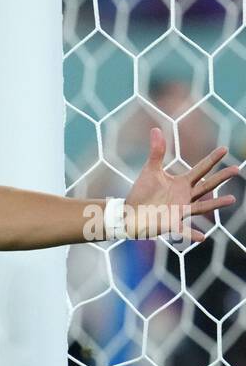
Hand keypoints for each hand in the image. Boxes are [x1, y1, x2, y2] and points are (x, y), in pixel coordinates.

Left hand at [125, 126, 240, 242]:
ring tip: (232, 200)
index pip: (200, 169)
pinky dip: (192, 233)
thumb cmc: (141, 192)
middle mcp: (185, 197)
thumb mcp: (150, 170)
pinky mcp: (171, 223)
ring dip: (216, 204)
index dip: (211, 159)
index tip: (224, 149)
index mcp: (182, 183)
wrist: (130, 212)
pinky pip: (184, 230)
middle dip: (221, 177)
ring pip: (201, 207)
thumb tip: (155, 128)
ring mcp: (180, 210)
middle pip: (207, 186)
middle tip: (237, 169)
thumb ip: (156, 152)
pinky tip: (203, 237)